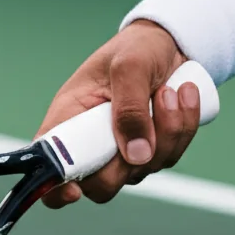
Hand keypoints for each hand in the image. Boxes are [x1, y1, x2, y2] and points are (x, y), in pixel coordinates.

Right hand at [35, 21, 201, 207]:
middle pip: (101, 184)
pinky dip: (183, 127)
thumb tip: (136, 156)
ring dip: (166, 132)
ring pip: (142, 170)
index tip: (73, 191)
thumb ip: (130, 108)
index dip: (55, 188)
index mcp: (67, 121)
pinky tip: (183, 95)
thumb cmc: (136, 48)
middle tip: (148, 110)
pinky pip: (169, 156)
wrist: (169, 43)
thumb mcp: (130, 65)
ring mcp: (120, 153)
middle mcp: (90, 144)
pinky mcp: (149, 152)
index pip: (51, 168)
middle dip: (131, 158)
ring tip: (169, 90)